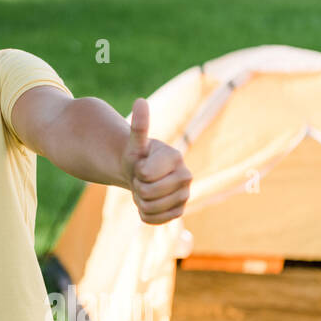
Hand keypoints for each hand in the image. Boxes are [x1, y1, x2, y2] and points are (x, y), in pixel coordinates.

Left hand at [120, 98, 191, 224]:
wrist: (141, 174)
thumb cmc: (138, 156)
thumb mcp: (134, 143)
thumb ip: (139, 125)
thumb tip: (140, 101)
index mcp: (175, 157)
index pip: (145, 174)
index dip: (137, 172)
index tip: (141, 165)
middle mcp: (186, 176)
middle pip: (147, 192)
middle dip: (137, 186)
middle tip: (141, 179)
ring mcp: (185, 195)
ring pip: (150, 208)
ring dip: (140, 200)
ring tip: (145, 189)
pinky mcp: (179, 211)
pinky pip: (153, 219)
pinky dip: (144, 214)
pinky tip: (148, 202)